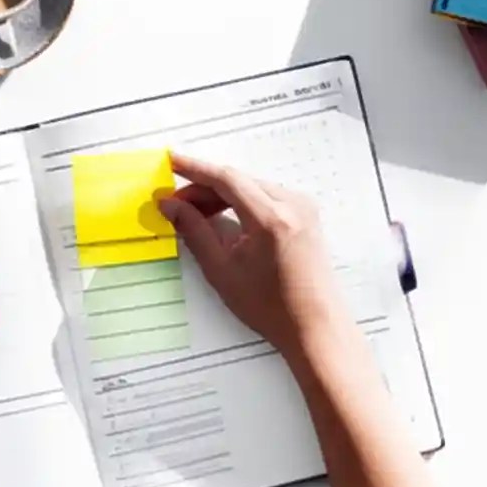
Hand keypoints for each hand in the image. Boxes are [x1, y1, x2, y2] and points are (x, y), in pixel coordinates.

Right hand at [158, 153, 348, 357]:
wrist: (315, 326)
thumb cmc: (272, 307)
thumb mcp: (222, 270)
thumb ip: (194, 231)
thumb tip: (171, 205)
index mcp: (271, 218)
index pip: (226, 179)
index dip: (194, 168)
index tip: (171, 160)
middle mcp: (292, 204)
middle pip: (238, 181)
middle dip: (204, 187)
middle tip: (176, 203)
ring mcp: (303, 207)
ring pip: (251, 186)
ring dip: (222, 194)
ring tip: (195, 213)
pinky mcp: (305, 214)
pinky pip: (266, 196)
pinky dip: (242, 201)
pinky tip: (223, 216)